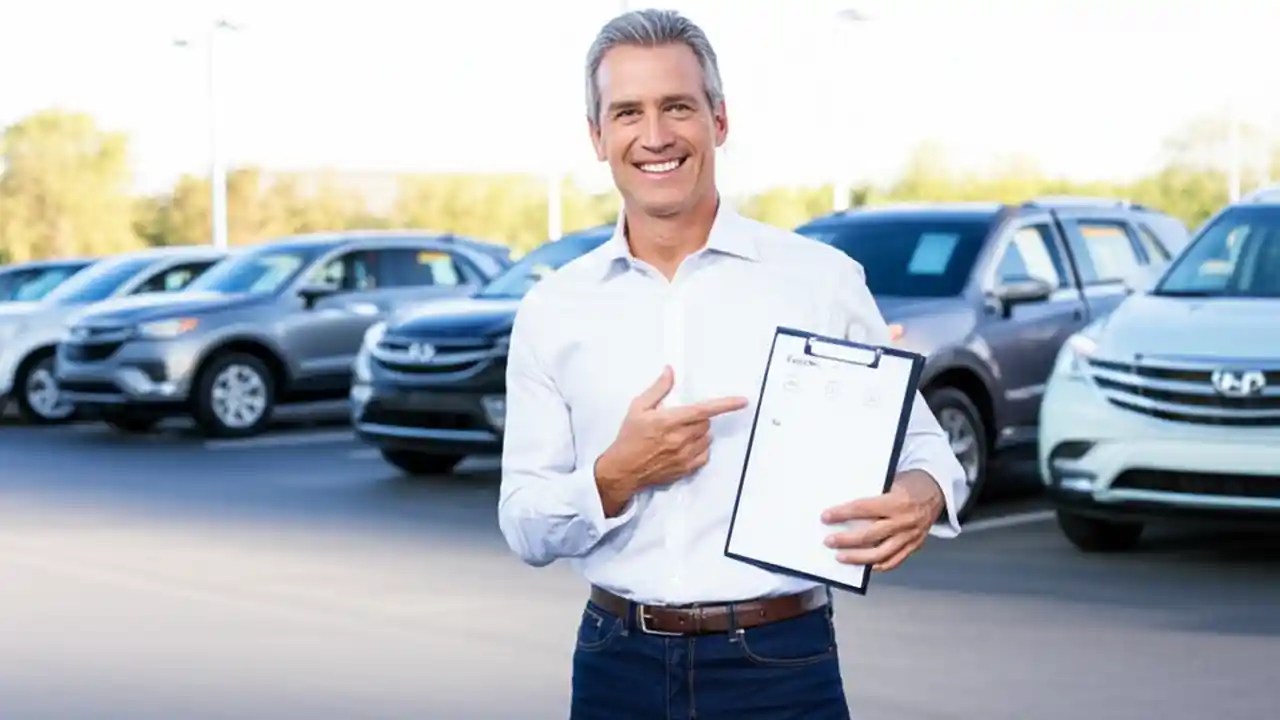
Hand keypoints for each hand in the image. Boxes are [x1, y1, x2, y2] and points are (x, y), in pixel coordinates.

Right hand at [595, 366, 747, 515]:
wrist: (623, 469)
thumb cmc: (629, 439)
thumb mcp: (638, 408)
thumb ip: (657, 389)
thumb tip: (669, 372)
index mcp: (669, 421)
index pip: (704, 410)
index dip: (726, 404)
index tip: (742, 401)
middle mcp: (679, 439)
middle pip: (706, 423)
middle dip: (699, 418)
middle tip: (682, 419)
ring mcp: (684, 456)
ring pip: (706, 438)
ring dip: (700, 433)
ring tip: (681, 434)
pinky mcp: (685, 468)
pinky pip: (704, 455)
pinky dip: (700, 449)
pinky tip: (686, 447)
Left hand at [820, 470, 944, 570]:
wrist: (937, 492)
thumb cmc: (911, 483)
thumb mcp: (892, 480)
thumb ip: (873, 492)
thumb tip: (845, 503)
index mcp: (897, 501)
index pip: (864, 509)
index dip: (843, 513)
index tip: (826, 517)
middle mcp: (904, 521)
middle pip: (870, 535)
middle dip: (846, 540)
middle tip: (828, 541)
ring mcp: (910, 536)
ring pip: (881, 553)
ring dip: (858, 557)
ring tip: (840, 557)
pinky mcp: (914, 546)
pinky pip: (894, 560)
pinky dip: (878, 565)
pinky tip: (864, 566)